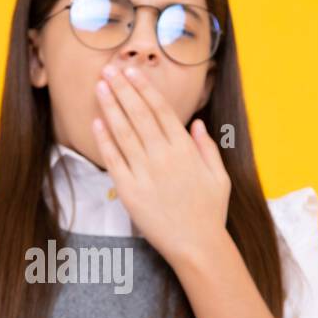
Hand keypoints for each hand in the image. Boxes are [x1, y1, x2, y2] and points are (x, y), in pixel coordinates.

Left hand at [91, 63, 230, 266]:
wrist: (197, 247)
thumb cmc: (210, 213)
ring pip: (124, 132)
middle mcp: (164, 157)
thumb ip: (207, 148)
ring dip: (110, 106)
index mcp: (186, 150)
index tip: (132, 71)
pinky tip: (97, 122)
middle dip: (123, 89)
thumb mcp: (219, 177)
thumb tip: (196, 123)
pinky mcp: (130, 191)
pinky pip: (114, 160)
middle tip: (109, 70)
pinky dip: (105, 140)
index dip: (144, 88)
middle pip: (139, 115)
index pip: (161, 110)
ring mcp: (145, 173)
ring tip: (100, 86)